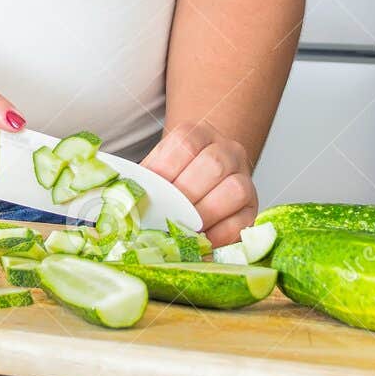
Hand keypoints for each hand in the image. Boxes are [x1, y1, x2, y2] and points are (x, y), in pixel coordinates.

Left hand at [140, 122, 256, 247]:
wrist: (206, 176)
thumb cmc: (177, 176)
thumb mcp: (161, 167)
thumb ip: (146, 180)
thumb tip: (121, 202)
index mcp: (199, 134)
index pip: (185, 144)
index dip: (166, 170)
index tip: (151, 193)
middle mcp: (228, 150)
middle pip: (213, 165)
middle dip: (187, 195)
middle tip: (167, 217)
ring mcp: (245, 177)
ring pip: (235, 190)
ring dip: (205, 214)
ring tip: (185, 230)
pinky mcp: (253, 206)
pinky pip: (243, 220)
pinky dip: (220, 235)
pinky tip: (202, 242)